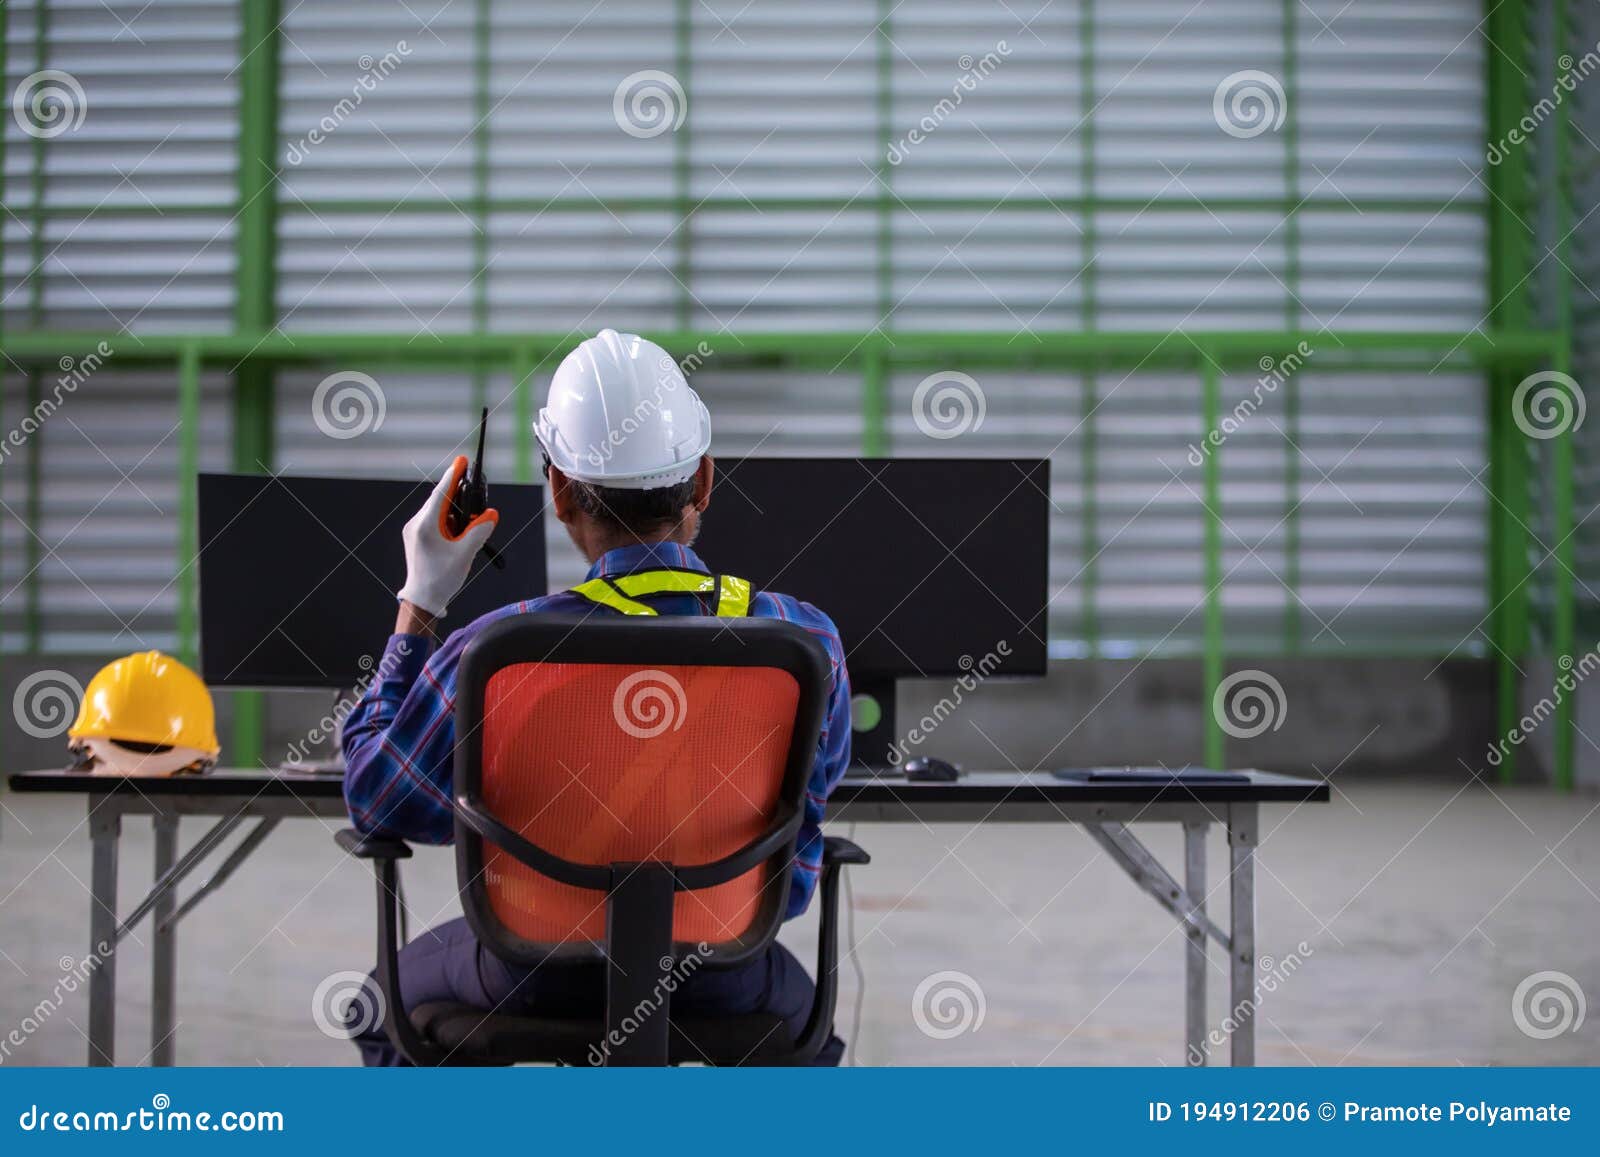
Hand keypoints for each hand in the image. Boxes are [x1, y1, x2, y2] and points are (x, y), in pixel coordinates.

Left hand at [395, 456, 497, 617]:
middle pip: (440, 501)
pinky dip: (448, 522)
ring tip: (468, 527)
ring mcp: (414, 530)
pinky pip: (434, 521)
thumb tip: (491, 514)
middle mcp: (416, 524)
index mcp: (425, 526)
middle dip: (458, 497)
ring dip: (455, 513)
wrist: (422, 599)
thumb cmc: (441, 579)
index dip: (452, 476)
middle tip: (475, 496)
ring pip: (438, 512)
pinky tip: (459, 533)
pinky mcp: (417, 536)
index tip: (461, 461)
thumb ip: (479, 531)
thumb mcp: (464, 554)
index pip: (441, 494)